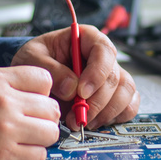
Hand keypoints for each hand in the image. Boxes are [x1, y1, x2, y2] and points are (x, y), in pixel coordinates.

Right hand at [0, 66, 59, 159]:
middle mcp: (5, 102)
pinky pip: (36, 156)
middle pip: (51, 108)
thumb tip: (29, 92)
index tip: (34, 100)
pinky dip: (30, 157)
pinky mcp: (2, 155)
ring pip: (50, 133)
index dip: (42, 92)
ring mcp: (6, 129)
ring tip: (23, 139)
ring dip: (40, 138)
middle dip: (43, 117)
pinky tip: (15, 153)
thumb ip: (3, 83)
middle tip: (30, 124)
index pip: (44, 79)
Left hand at [11, 24, 139, 129]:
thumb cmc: (35, 60)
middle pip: (115, 76)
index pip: (103, 50)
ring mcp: (110, 76)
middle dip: (98, 100)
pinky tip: (98, 121)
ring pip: (125, 91)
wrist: (32, 77)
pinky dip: (117, 116)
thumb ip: (51, 70)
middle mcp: (102, 57)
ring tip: (84, 121)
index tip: (82, 92)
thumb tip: (71, 88)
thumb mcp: (32, 58)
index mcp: (86, 38)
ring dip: (107, 111)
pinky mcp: (113, 95)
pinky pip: (129, 104)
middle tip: (79, 115)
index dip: (97, 73)